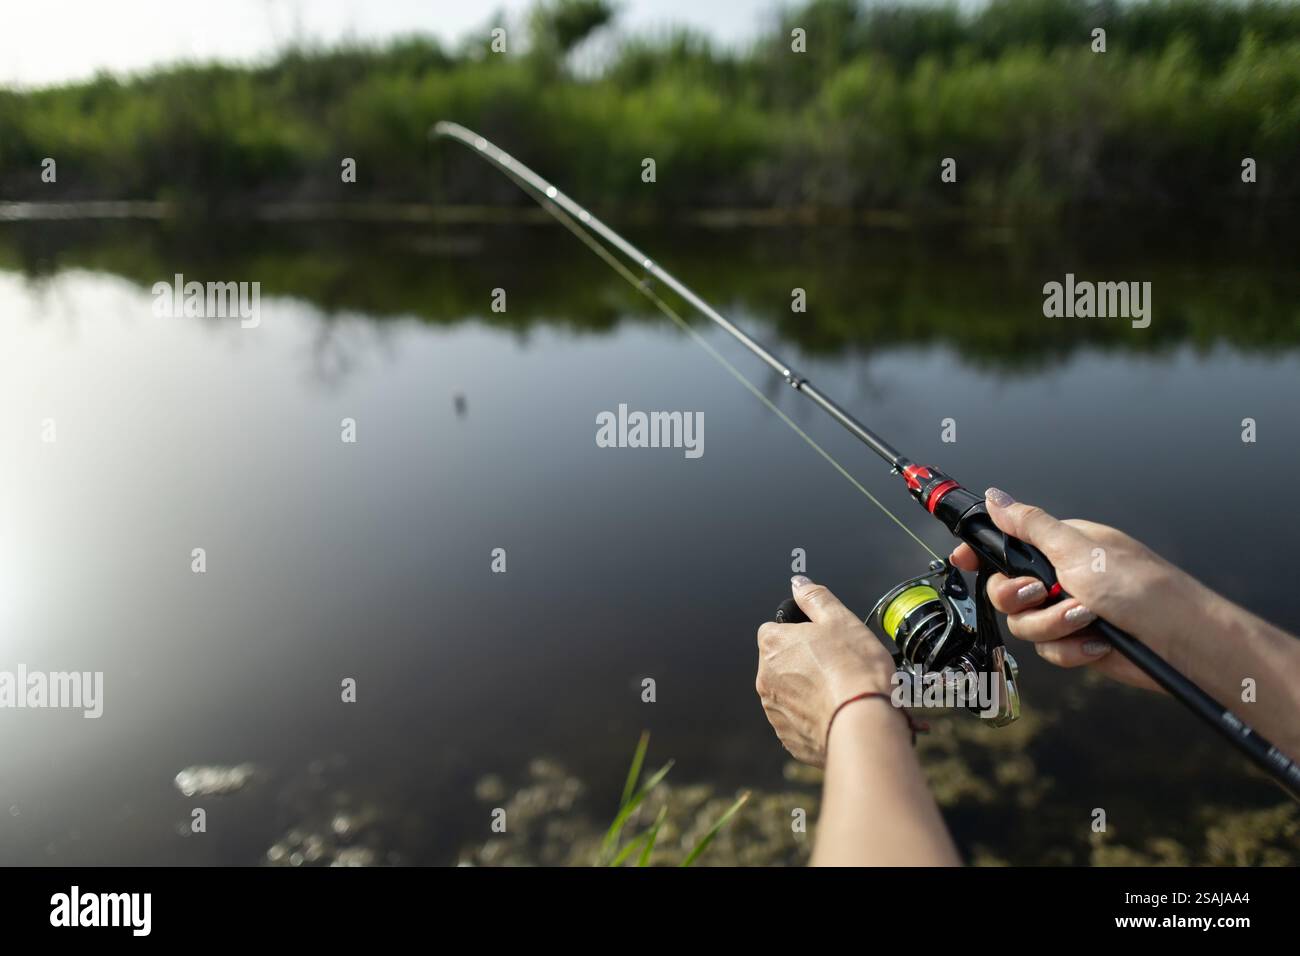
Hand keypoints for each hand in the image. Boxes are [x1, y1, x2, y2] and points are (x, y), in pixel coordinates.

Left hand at [755, 576, 897, 766]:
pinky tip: (835, 712)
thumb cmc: (854, 668)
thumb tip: (798, 583)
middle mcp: (765, 678)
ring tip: (839, 690)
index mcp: (772, 645)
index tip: (821, 639)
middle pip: (780, 662)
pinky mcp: (788, 737)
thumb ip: (814, 598)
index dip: (799, 632)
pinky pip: (797, 721)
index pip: (773, 629)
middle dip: (802, 662)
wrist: (863, 721)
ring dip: (806, 689)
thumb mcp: (840, 618)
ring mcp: (774, 711)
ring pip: (788, 692)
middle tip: (836, 664)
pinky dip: (812, 716)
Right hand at [949, 488, 1210, 690]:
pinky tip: (1096, 644)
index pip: (1007, 543)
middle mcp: (1061, 577)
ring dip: (1052, 625)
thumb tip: (995, 497)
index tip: (962, 559)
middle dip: (1019, 597)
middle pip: (1004, 589)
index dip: (980, 552)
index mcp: (1061, 546)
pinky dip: (1070, 649)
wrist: (1179, 643)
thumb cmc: (1141, 587)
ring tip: (1085, 619)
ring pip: (1024, 624)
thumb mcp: (1077, 549)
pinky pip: (1048, 651)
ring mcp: (1068, 611)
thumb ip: (1029, 525)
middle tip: (1040, 592)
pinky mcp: (1076, 643)